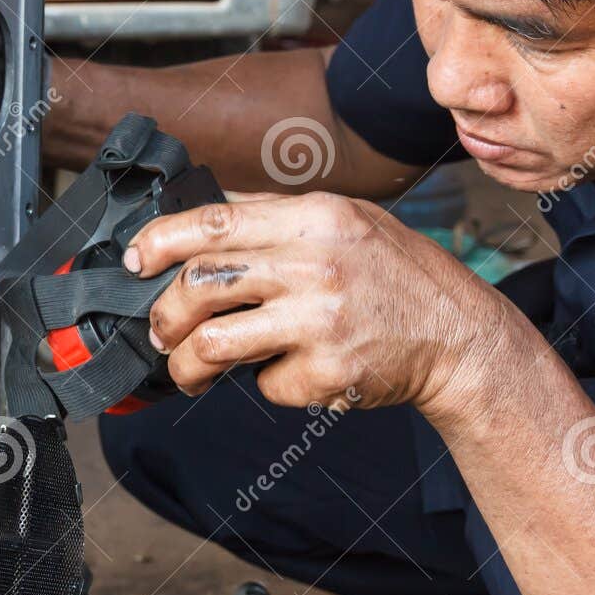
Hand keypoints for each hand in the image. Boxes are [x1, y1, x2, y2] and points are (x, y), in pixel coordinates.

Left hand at [125, 191, 515, 414]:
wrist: (460, 336)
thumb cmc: (397, 275)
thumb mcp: (346, 219)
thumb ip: (277, 215)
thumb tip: (204, 209)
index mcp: (313, 218)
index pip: (214, 222)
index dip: (160, 240)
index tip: (134, 260)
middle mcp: (314, 265)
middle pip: (201, 284)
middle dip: (164, 313)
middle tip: (160, 330)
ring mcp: (321, 321)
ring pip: (214, 344)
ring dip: (187, 365)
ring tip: (188, 371)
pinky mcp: (328, 373)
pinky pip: (266, 384)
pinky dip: (268, 383)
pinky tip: (292, 372)